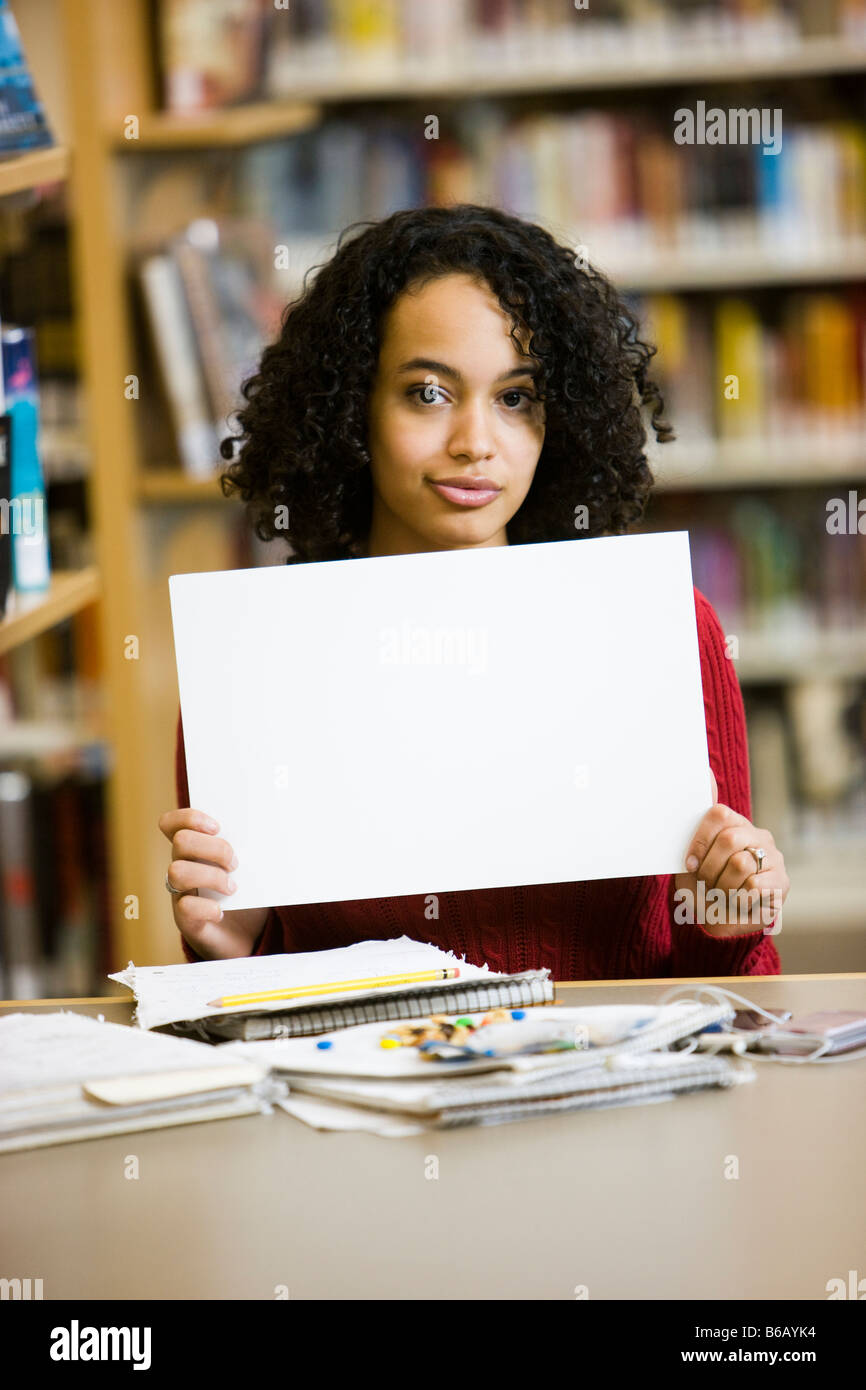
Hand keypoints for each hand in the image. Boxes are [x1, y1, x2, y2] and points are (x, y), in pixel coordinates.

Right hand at [158, 808, 265, 958]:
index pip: (171, 824)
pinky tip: (221, 912)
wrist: (246, 937)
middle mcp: (181, 867)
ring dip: (211, 876)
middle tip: (235, 863)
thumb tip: (275, 830)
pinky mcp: (185, 919)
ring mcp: (180, 893)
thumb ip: (253, 848)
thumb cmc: (247, 894)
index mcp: (194, 850)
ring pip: (176, 871)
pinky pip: (184, 906)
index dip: (189, 818)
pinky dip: (207, 907)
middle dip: (214, 848)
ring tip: (232, 887)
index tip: (218, 827)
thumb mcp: (251, 867)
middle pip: (181, 841)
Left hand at [673, 770, 788, 935]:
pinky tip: (737, 902)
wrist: (720, 925)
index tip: (690, 864)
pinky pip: (754, 886)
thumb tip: (705, 773)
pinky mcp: (782, 882)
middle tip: (706, 883)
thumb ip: (693, 828)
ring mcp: (774, 857)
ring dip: (722, 886)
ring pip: (740, 864)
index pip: (719, 813)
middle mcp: (757, 835)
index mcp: (734, 824)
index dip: (700, 840)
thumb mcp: (690, 859)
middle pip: (729, 839)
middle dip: (710, 867)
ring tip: (721, 894)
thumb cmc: (702, 888)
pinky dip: (737, 899)